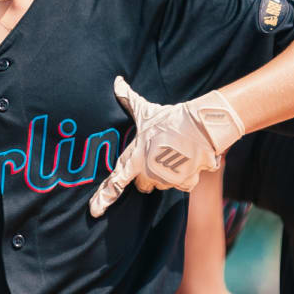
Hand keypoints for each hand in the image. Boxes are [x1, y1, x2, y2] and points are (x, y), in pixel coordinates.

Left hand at [88, 77, 244, 216]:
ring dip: (164, 175)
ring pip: (161, 184)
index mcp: (134, 160)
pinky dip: (184, 176)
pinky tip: (186, 160)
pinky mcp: (185, 183)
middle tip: (153, 157)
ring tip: (171, 155)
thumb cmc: (169, 119)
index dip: (103, 198)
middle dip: (145, 176)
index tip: (94, 211)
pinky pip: (182, 185)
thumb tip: (117, 81)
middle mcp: (148, 174)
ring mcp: (167, 181)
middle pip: (141, 185)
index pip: (114, 182)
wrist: (199, 127)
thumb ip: (128, 99)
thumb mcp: (145, 110)